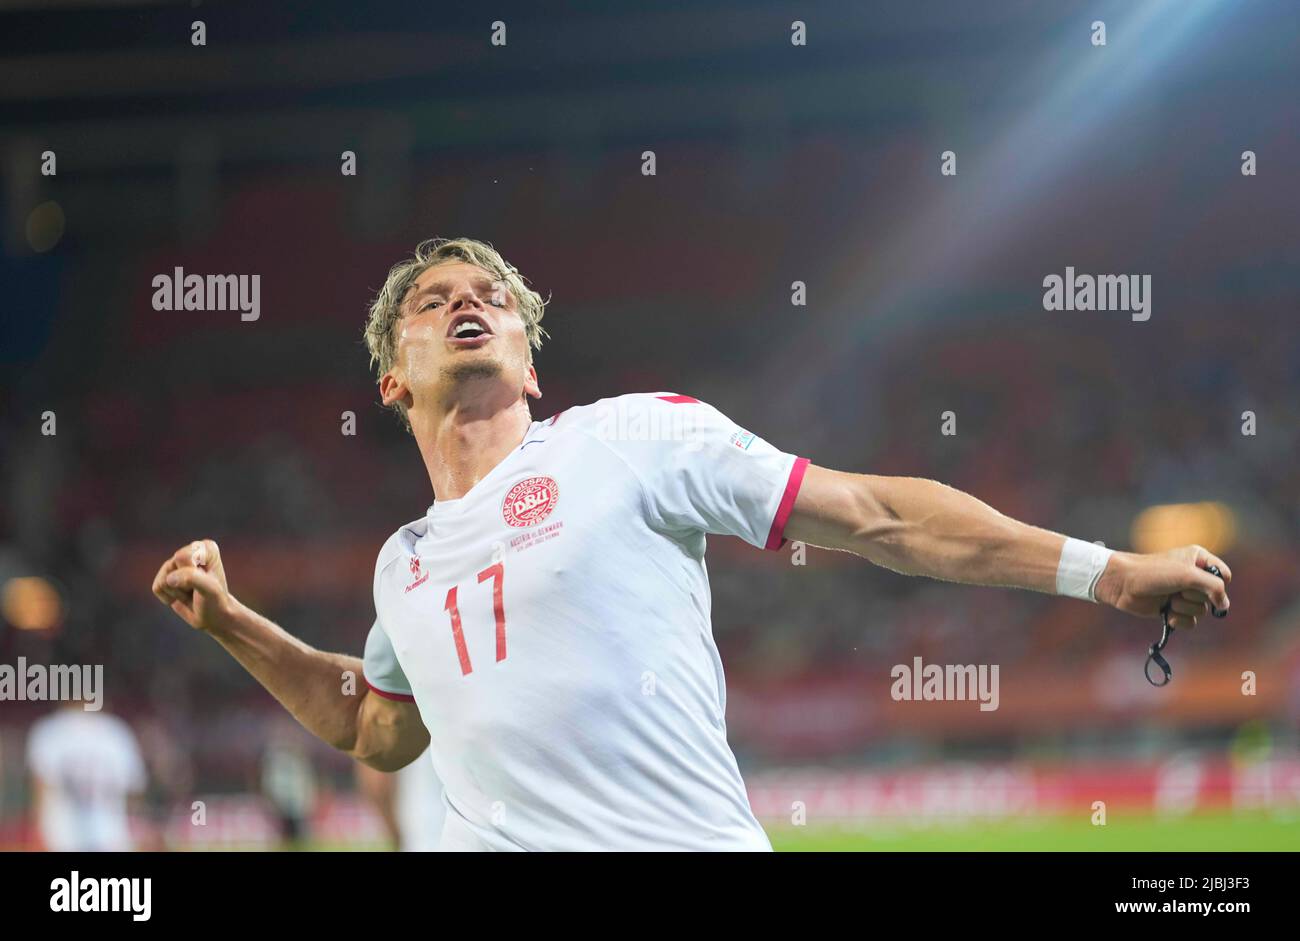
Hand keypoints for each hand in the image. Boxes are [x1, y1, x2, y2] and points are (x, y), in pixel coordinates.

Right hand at [151, 539, 235, 633]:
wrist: (213, 617)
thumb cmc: (215, 601)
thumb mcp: (209, 589)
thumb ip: (192, 578)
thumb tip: (169, 579)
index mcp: (205, 548)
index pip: (182, 557)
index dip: (191, 574)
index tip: (207, 581)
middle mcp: (190, 551)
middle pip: (170, 566)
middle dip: (183, 584)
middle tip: (198, 589)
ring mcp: (176, 564)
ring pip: (163, 579)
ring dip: (177, 592)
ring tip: (191, 593)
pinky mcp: (165, 577)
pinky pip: (157, 587)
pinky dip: (169, 598)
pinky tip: (182, 597)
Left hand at [1095, 544, 1231, 628]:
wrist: (1123, 584)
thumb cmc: (1153, 572)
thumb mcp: (1187, 575)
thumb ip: (1214, 587)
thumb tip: (1224, 605)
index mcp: (1199, 560)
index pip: (1224, 576)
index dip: (1218, 584)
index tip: (1202, 583)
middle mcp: (1193, 576)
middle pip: (1213, 597)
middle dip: (1194, 596)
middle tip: (1176, 589)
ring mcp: (1183, 594)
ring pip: (1201, 611)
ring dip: (1184, 607)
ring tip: (1168, 599)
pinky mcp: (1173, 608)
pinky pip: (1190, 622)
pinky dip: (1180, 620)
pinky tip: (1167, 614)